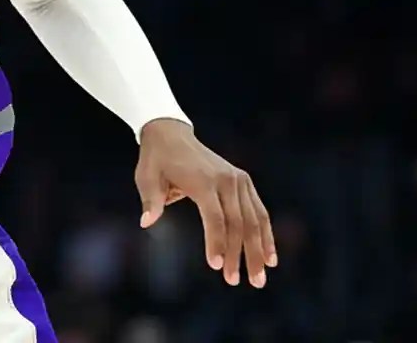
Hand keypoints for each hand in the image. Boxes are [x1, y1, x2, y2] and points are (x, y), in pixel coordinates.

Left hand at [135, 119, 276, 288]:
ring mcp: (238, 180)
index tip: (215, 266)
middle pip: (238, 223)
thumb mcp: (146, 177)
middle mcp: (226, 180)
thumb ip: (150, 200)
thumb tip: (146, 222)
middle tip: (235, 282)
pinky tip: (270, 257)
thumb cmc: (156, 161)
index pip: (214, 217)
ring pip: (254, 220)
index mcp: (202, 180)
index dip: (216, 242)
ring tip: (258, 279)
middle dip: (238, 255)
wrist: (171, 134)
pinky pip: (259, 212)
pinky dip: (266, 234)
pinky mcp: (244, 181)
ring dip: (258, 250)